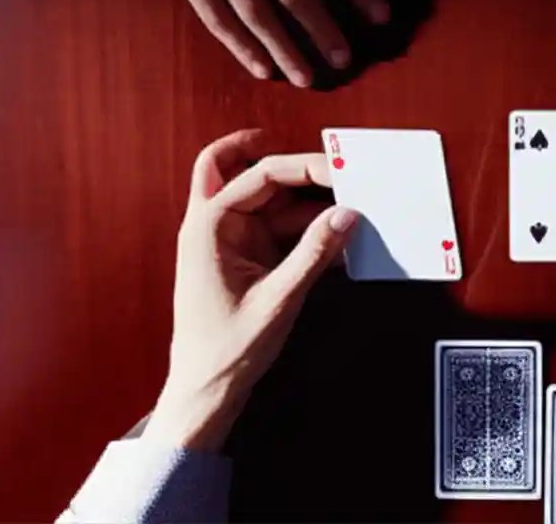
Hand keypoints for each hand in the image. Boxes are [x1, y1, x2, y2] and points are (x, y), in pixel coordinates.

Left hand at [143, 130, 356, 450]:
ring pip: (272, 199)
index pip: (262, 174)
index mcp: (210, 226)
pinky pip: (281, 228)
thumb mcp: (278, 300)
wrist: (206, 389)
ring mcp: (234, 240)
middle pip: (255, 171)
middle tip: (337, 168)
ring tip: (348, 207)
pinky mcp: (251, 257)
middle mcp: (217, 224)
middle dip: (296, 167)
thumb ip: (314, 254)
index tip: (343, 173)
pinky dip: (307, 227)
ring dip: (308, 201)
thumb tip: (346, 215)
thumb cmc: (226, 348)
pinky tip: (335, 235)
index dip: (305, 167)